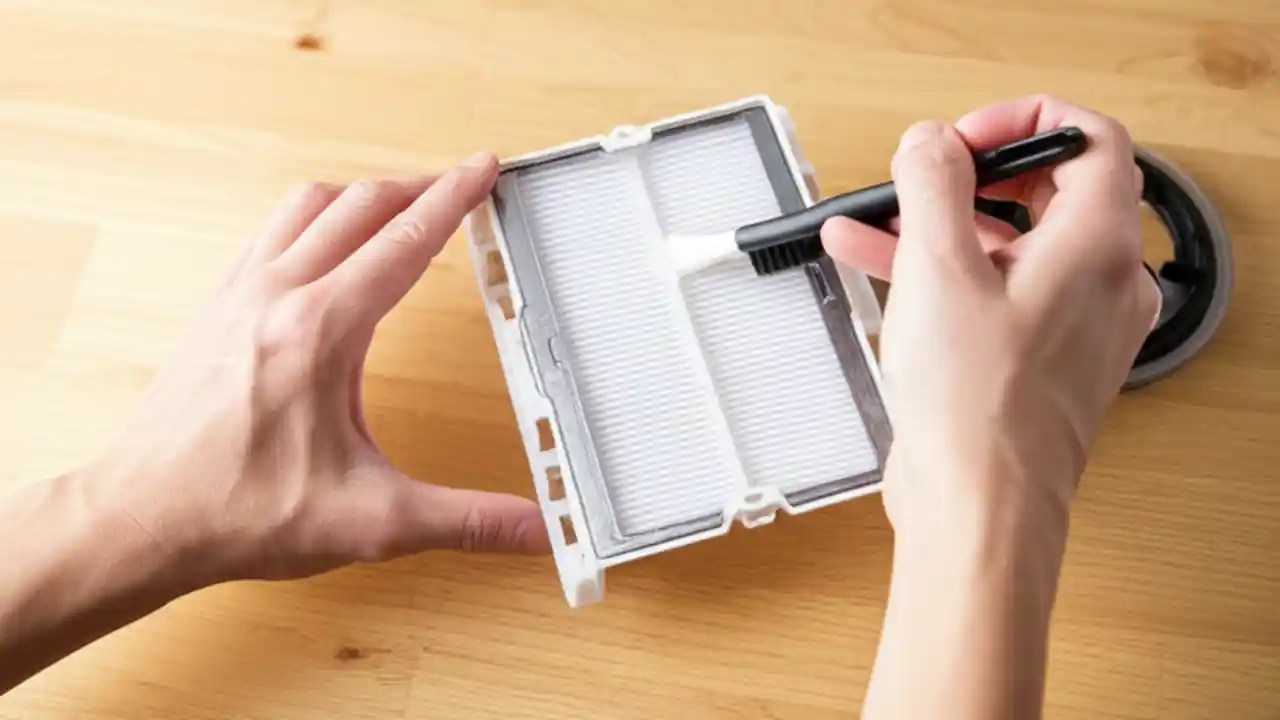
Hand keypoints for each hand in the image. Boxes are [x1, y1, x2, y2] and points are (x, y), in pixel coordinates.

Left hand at [86, 152, 548, 585]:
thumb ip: (465, 520)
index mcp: (322, 330)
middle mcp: (277, 296)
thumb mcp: (373, 520)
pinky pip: (269, 232)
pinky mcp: (215, 308)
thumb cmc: (241, 513)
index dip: (454, 198)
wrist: (143, 519)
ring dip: (362, 193)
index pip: (405, 241)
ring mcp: (239, 295)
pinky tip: (323, 242)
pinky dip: (312, 217)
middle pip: (359, 205)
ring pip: (307, 205)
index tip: (482, 168)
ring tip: (400, 202)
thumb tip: (537, 530)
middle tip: (458, 183)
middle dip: (418, 187)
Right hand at [822, 95, 1158, 539]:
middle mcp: (1102, 283)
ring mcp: (1073, 326)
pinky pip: (997, 294)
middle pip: (1046, 194)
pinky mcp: (1038, 361)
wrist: (979, 508)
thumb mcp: (937, 269)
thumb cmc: (977, 407)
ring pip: (1011, 248)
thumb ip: (933, 186)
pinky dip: (946, 276)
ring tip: (866, 224)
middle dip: (966, 179)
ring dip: (939, 229)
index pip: (1088, 142)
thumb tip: (930, 143)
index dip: (1020, 124)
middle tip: (915, 178)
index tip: (960, 139)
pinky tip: (875, 269)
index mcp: (1097, 247)